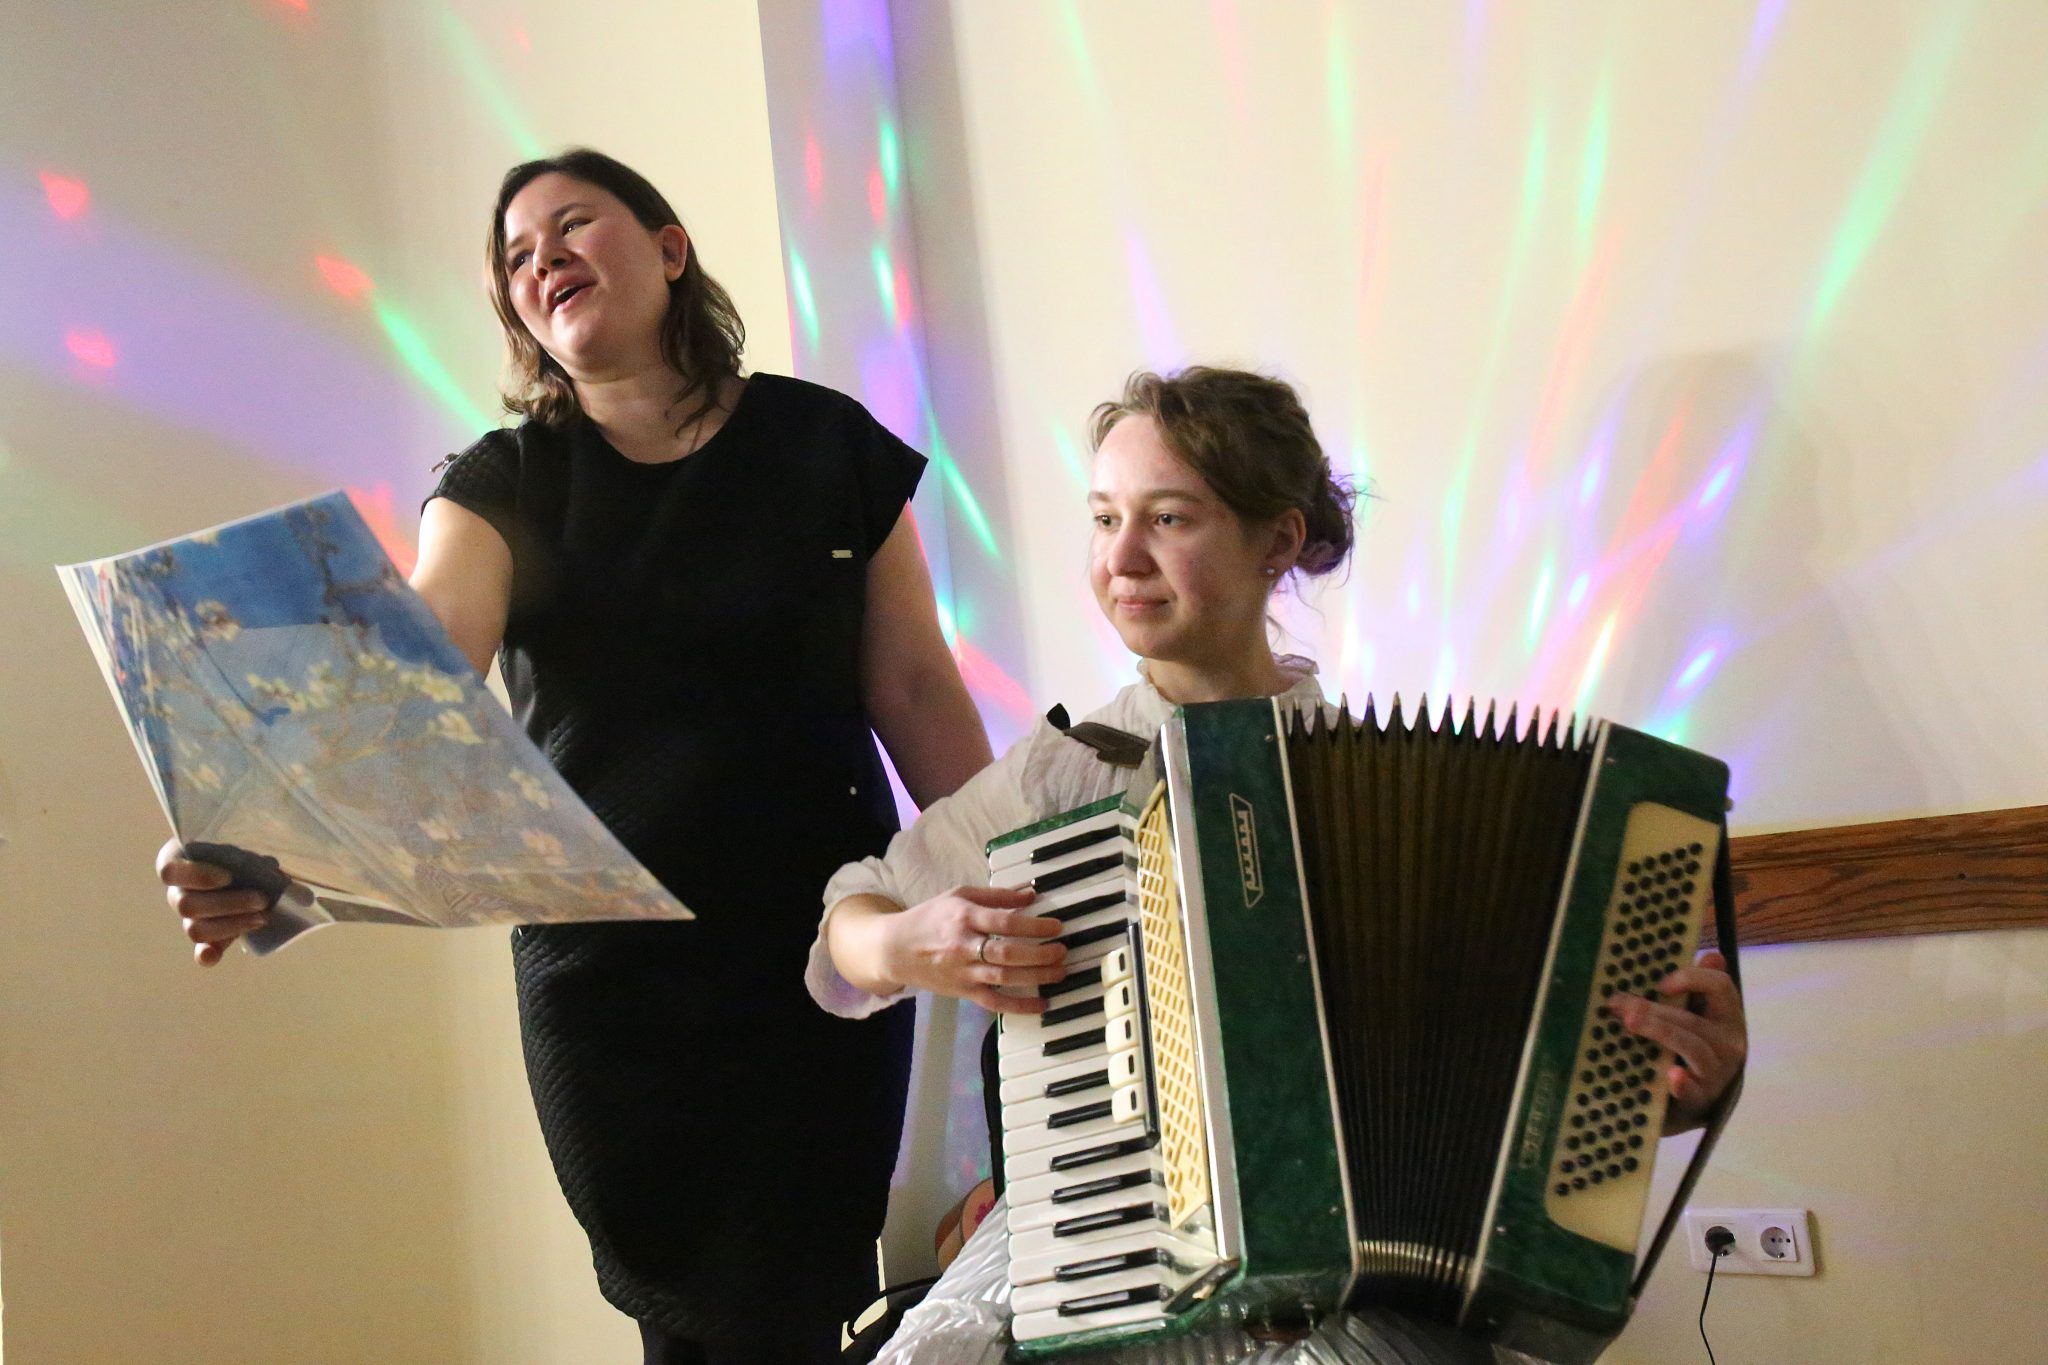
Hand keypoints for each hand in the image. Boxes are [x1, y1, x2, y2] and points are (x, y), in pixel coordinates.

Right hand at [156, 838, 271, 965]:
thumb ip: (260, 863)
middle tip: (262, 900)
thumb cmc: (241, 852)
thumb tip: (302, 893)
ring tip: (263, 917)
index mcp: (177, 863)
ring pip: (196, 930)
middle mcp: (177, 892)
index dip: (197, 876)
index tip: (228, 877)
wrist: (246, 867)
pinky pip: (201, 951)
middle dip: (228, 904)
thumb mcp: (244, 850)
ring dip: (231, 925)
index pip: (169, 871)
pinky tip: (215, 954)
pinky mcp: (207, 937)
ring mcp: (189, 918)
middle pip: (188, 906)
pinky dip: (208, 954)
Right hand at [877, 885, 1066, 1014]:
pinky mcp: (963, 992)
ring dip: (1036, 977)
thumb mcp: (959, 895)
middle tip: (1062, 951)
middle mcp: (963, 946)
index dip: (1034, 926)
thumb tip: (1031, 894)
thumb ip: (995, 896)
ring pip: (1003, 978)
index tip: (1056, 927)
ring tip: (1060, 972)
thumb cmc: (930, 917)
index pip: (1004, 923)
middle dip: (1039, 954)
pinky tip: (1042, 1004)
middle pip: (1006, 953)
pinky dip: (1019, 1006)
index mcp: (963, 917)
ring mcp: (963, 972)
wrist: (894, 949)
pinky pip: (994, 1003)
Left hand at [1610, 949, 1746, 1134]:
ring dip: (1659, 1031)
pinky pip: (1693, 1090)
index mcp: (1727, 1017)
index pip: (1721, 987)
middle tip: (1618, 1004)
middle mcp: (1730, 1043)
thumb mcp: (1693, 1016)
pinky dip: (1682, 1084)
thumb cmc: (1687, 1050)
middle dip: (1653, 1009)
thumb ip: (1696, 988)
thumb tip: (1712, 955)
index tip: (1660, 984)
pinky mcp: (1701, 1100)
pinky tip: (1672, 1077)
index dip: (1692, 978)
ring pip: (1691, 1046)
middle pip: (1693, 1018)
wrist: (1688, 1103)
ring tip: (1629, 1023)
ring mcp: (1717, 1073)